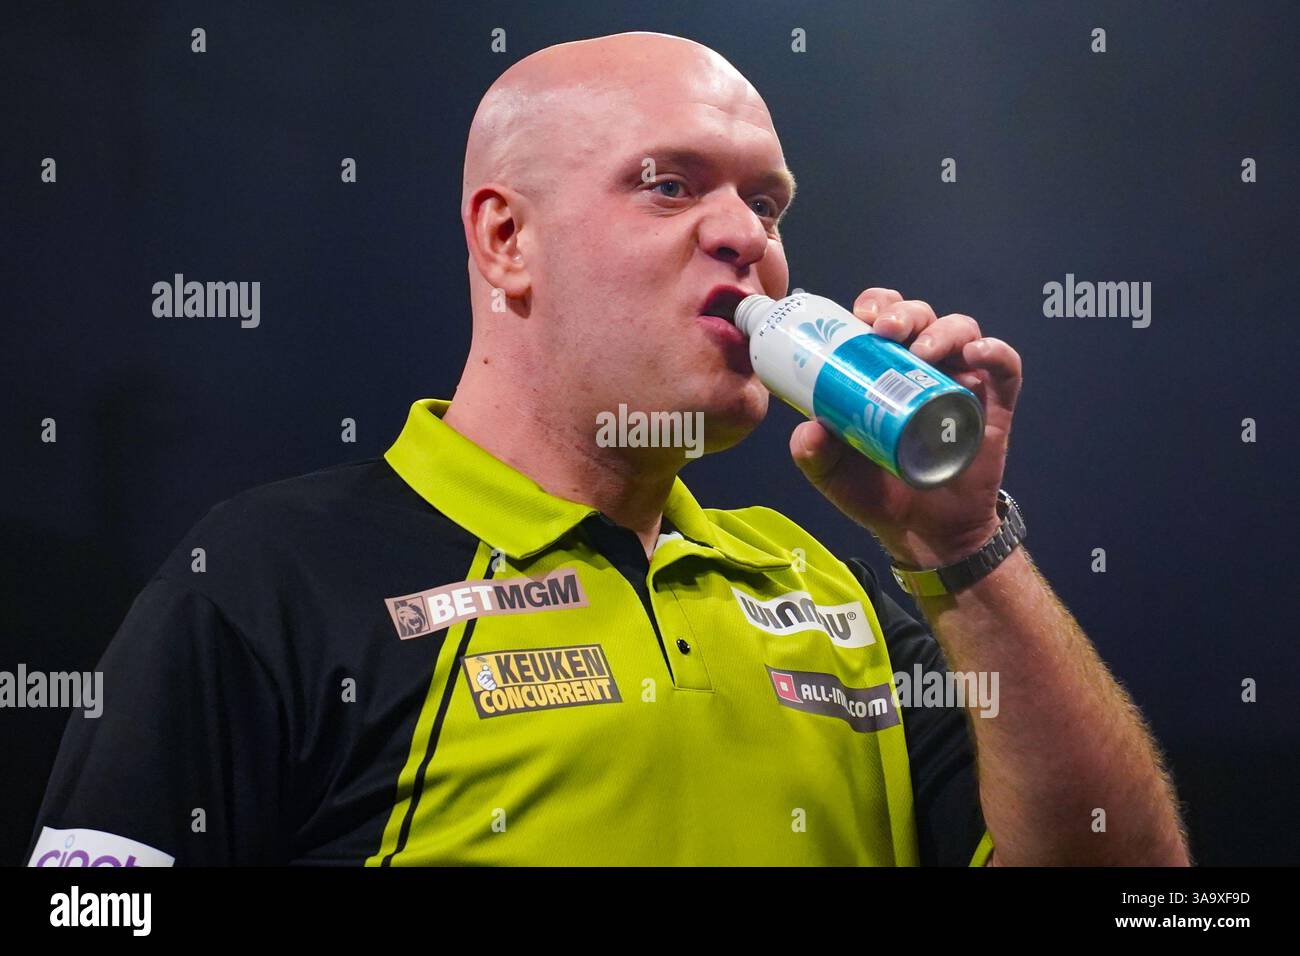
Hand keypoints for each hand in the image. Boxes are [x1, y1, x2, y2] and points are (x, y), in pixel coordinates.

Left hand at [790, 287, 1022, 567]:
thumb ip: (813, 452)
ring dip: (942, 330)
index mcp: (883, 370)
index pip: (881, 317)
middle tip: (886, 331)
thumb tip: (809, 429)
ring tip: (923, 351)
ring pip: (961, 330)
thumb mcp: (831, 473)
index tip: (860, 319)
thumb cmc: (877, 493)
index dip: (874, 306)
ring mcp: (960, 382)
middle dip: (903, 312)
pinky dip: (995, 351)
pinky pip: (1005, 366)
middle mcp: (923, 367)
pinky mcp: (994, 404)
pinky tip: (976, 354)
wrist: (923, 533)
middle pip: (920, 315)